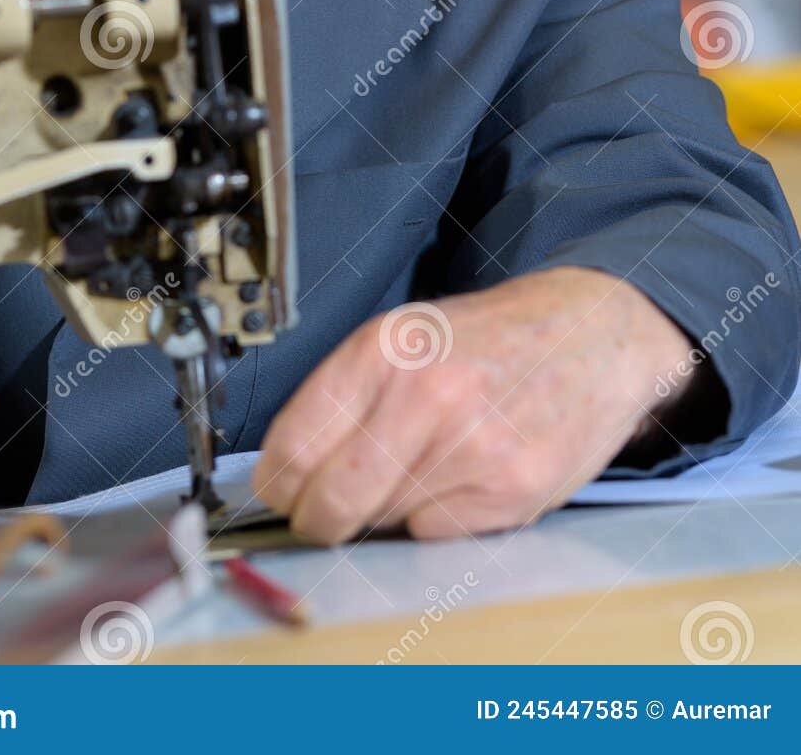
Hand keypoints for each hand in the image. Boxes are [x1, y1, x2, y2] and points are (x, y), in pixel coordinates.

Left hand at [253, 266, 694, 542]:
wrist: (590, 335)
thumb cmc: (488, 338)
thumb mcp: (403, 334)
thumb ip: (344, 395)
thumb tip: (285, 472)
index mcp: (385, 349)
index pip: (294, 448)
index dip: (277, 485)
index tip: (280, 493)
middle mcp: (426, 396)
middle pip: (332, 501)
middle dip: (319, 519)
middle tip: (324, 515)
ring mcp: (473, 448)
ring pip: (384, 521)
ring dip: (386, 509)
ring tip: (421, 462)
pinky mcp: (514, 491)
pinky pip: (437, 533)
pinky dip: (437, 516)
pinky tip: (463, 474)